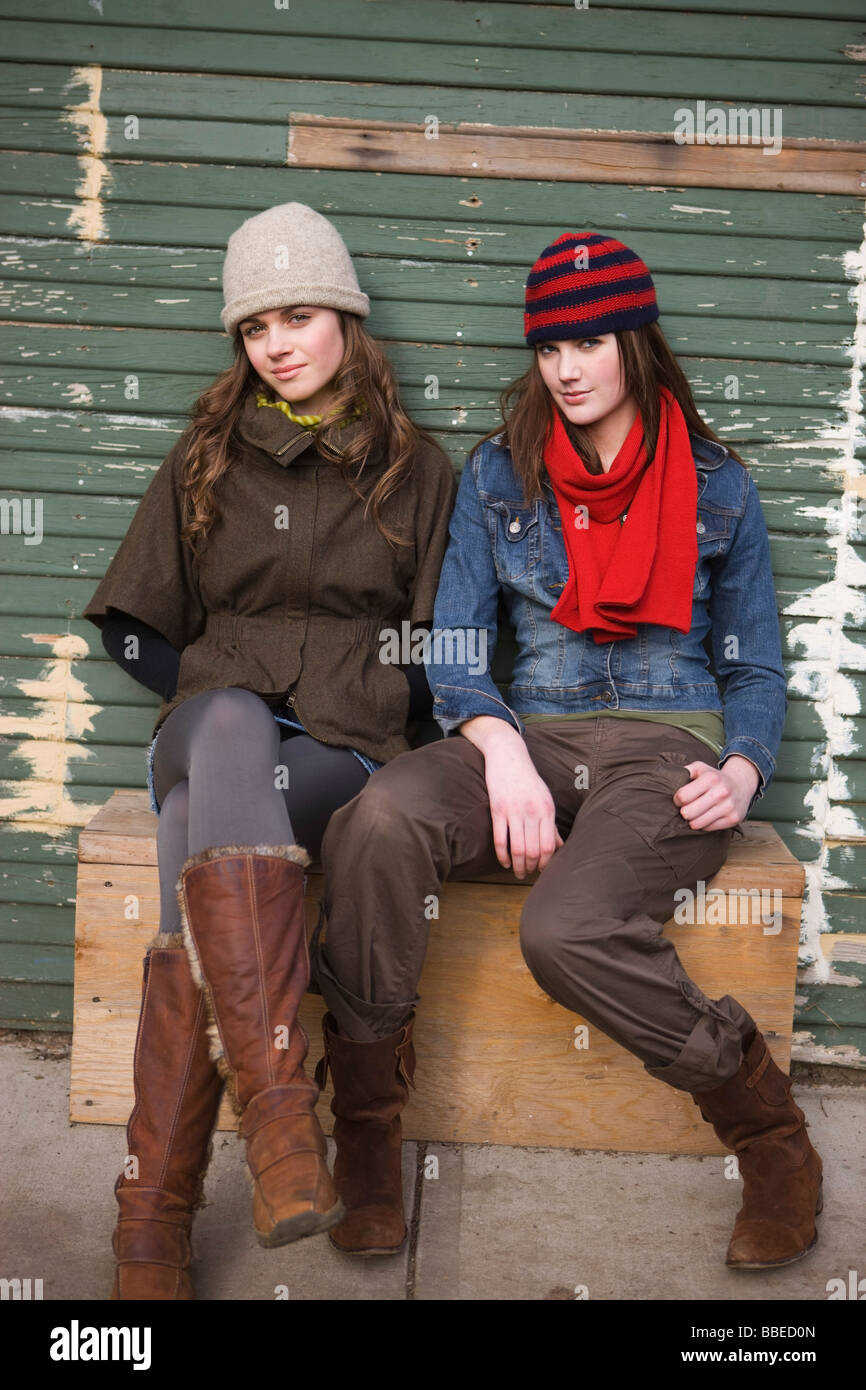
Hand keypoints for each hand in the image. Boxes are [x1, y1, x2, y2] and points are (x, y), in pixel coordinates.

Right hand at [459, 716, 563, 877]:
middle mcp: (532, 811)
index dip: (546, 863)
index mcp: (547, 809)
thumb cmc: (528, 780)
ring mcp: (513, 811)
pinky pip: (500, 840)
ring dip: (518, 866)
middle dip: (531, 868)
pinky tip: (505, 863)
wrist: (508, 756)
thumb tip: (560, 846)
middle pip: (533, 850)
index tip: (543, 870)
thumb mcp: (545, 799)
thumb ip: (551, 824)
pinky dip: (502, 856)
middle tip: (528, 874)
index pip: (549, 845)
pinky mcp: (497, 810)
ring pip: (517, 849)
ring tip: (518, 872)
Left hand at [673, 755, 759, 831]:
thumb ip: (685, 770)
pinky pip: (708, 828)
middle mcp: (721, 792)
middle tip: (687, 808)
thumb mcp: (701, 768)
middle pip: (688, 813)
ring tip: (695, 813)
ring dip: (692, 820)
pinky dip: (704, 824)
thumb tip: (671, 778)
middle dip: (683, 811)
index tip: (680, 799)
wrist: (741, 786)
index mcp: (711, 778)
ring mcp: (728, 807)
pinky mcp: (733, 819)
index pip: (682, 797)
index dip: (677, 799)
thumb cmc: (715, 778)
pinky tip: (706, 816)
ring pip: (697, 824)